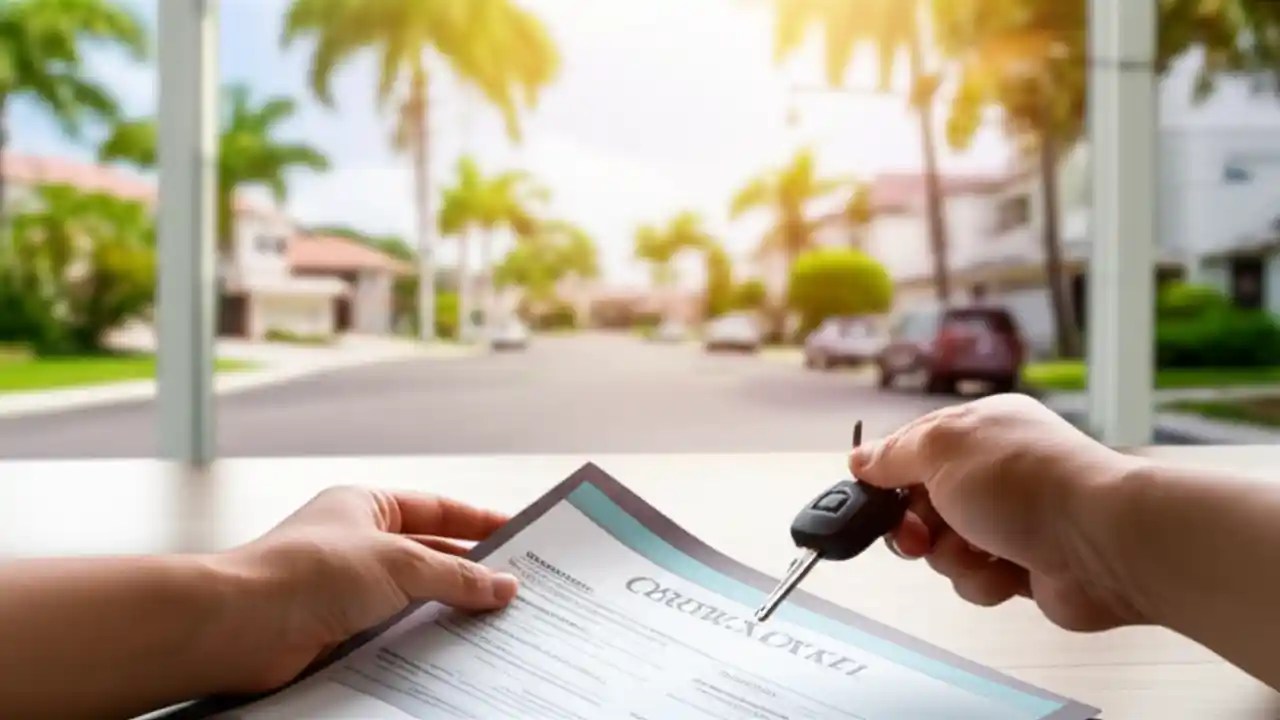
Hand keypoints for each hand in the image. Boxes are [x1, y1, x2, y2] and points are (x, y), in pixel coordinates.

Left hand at [210, 487, 517, 693]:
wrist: (241, 626)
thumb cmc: (305, 573)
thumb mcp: (400, 564)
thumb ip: (455, 576)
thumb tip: (500, 585)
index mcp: (367, 506)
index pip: (437, 509)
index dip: (478, 521)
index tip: (517, 534)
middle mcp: (357, 542)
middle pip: (429, 554)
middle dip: (469, 571)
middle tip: (515, 586)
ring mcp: (346, 587)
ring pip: (412, 597)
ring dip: (446, 609)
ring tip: (493, 621)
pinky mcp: (337, 629)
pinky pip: (392, 632)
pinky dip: (420, 638)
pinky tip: (449, 649)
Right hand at [851, 394, 1146, 631]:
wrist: (1102, 543)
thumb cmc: (1027, 483)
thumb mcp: (941, 449)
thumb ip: (893, 454)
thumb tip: (860, 458)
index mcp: (979, 430)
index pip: (913, 450)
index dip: (888, 477)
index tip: (870, 499)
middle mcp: (994, 472)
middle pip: (922, 505)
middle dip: (915, 527)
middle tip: (918, 536)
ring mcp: (1010, 520)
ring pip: (944, 549)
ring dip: (952, 557)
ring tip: (981, 550)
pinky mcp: (1023, 565)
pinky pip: (976, 579)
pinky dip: (984, 580)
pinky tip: (1008, 572)